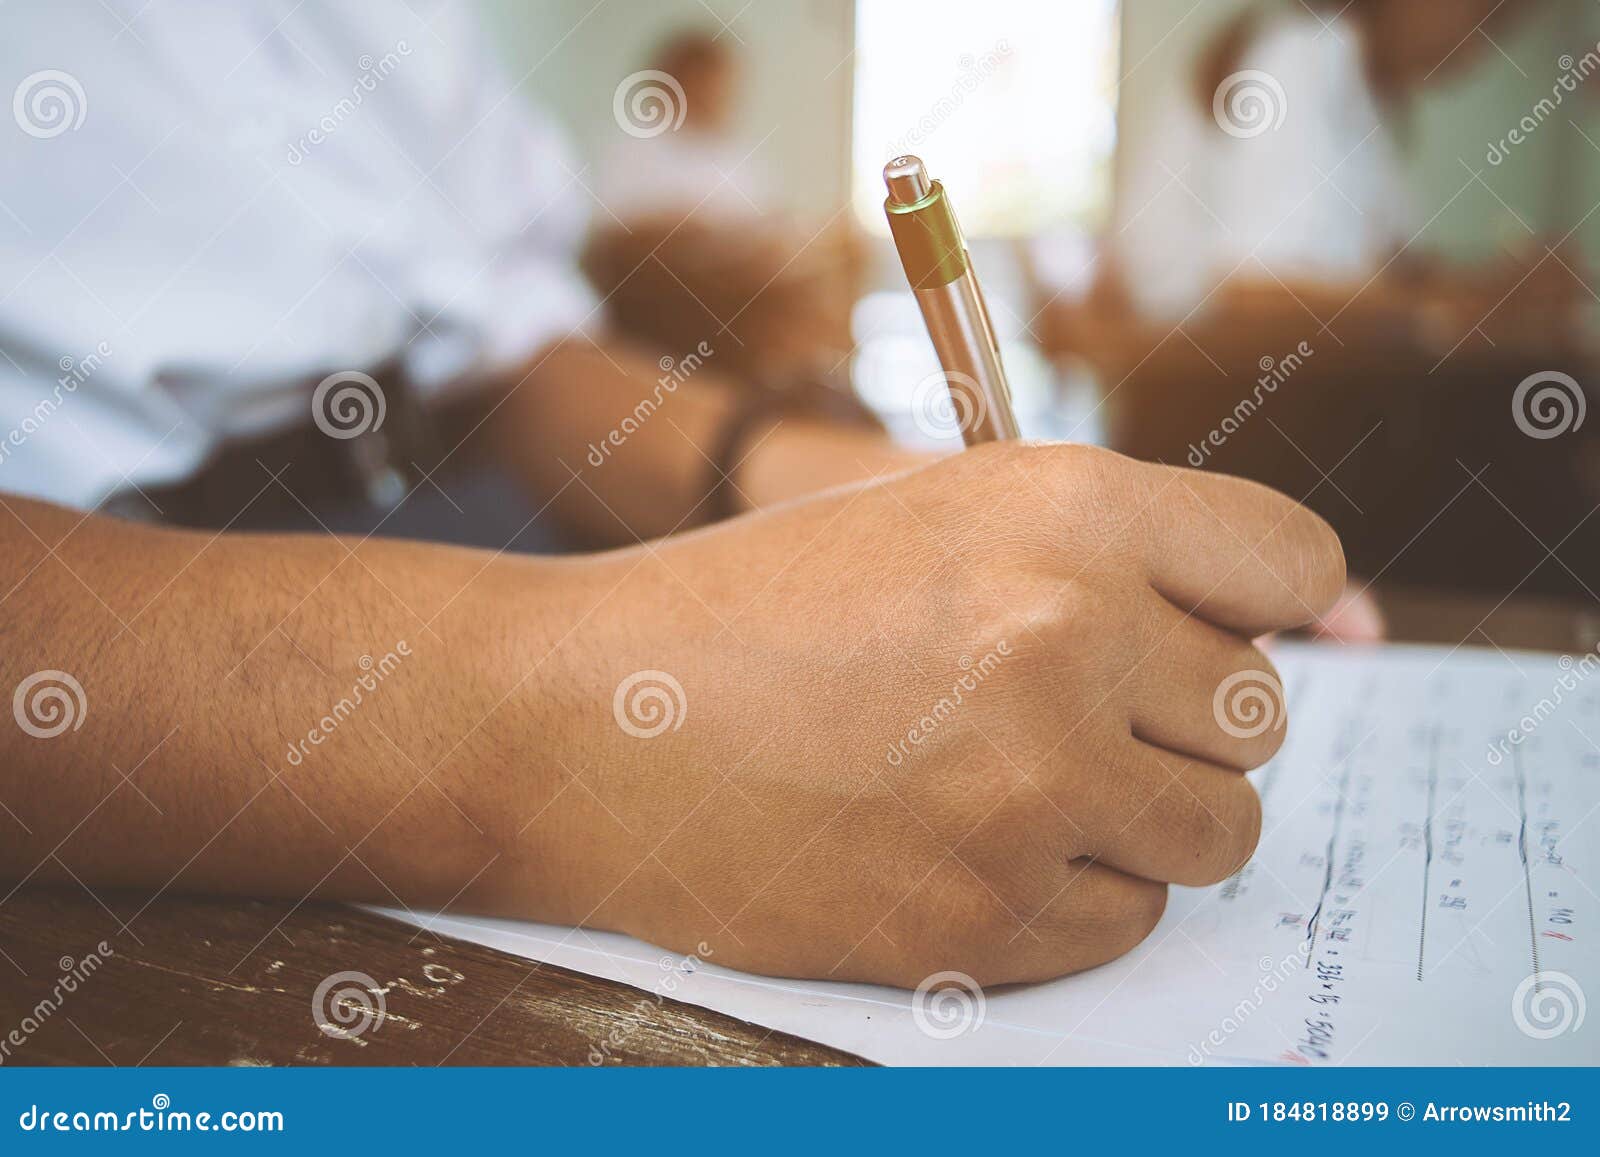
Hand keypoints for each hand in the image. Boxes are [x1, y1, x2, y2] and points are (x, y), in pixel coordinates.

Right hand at [505, 442, 1344, 987]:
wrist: (591, 721)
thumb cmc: (761, 606)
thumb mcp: (944, 518)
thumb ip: (1124, 557)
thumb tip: (1331, 625)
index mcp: (1061, 510)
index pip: (1289, 565)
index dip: (1257, 603)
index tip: (1207, 631)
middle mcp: (1064, 642)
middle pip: (1263, 716)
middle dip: (1182, 719)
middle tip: (1067, 714)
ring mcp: (1028, 792)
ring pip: (1218, 831)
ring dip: (1143, 814)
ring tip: (1022, 782)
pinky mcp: (987, 915)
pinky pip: (1131, 919)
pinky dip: (1074, 892)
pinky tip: (968, 843)